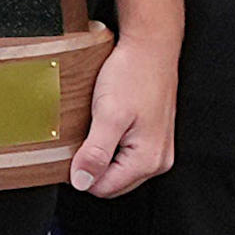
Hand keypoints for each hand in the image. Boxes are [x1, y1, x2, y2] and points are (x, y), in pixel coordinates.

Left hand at [72, 24, 176, 196]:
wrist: (151, 46)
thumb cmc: (134, 74)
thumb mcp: (108, 115)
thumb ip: (95, 153)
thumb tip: (82, 182)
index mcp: (148, 160)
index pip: (103, 188)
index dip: (82, 170)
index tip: (75, 145)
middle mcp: (158, 160)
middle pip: (112, 182)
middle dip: (94, 163)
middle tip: (87, 131)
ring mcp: (158, 149)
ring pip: (118, 168)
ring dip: (102, 152)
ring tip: (99, 124)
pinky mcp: (154, 137)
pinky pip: (126, 153)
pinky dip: (112, 143)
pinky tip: (109, 122)